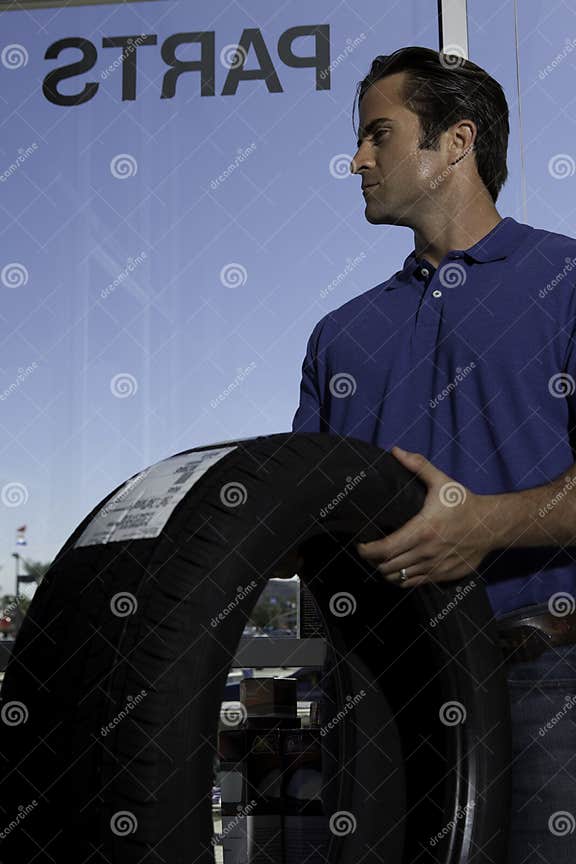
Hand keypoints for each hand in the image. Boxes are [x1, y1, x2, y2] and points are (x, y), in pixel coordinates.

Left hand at [355, 446, 494, 587]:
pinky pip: (415, 584)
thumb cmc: (464, 503)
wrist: (491, 525)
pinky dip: (403, 579)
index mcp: (423, 530)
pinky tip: (399, 568)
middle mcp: (427, 552)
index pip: (386, 549)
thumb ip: (418, 466)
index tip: (361, 546)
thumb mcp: (442, 482)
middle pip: (388, 566)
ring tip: (381, 560)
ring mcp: (435, 567)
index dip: (367, 551)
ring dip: (387, 571)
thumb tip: (396, 451)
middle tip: (369, 551)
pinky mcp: (443, 575)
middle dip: (374, 561)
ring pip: (399, 578)